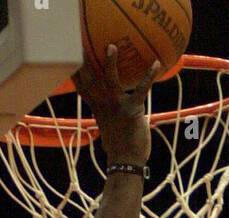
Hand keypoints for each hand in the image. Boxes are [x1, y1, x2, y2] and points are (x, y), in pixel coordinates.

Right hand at [73, 46, 159, 165]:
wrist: (126, 163)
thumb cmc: (120, 149)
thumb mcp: (110, 130)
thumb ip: (110, 117)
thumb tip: (114, 115)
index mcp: (97, 109)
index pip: (83, 88)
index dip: (76, 73)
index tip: (71, 58)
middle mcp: (104, 105)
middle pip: (91, 79)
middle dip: (86, 61)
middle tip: (83, 42)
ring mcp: (116, 106)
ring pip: (110, 81)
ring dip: (110, 63)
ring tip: (112, 47)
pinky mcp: (132, 109)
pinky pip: (141, 89)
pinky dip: (149, 76)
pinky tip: (156, 64)